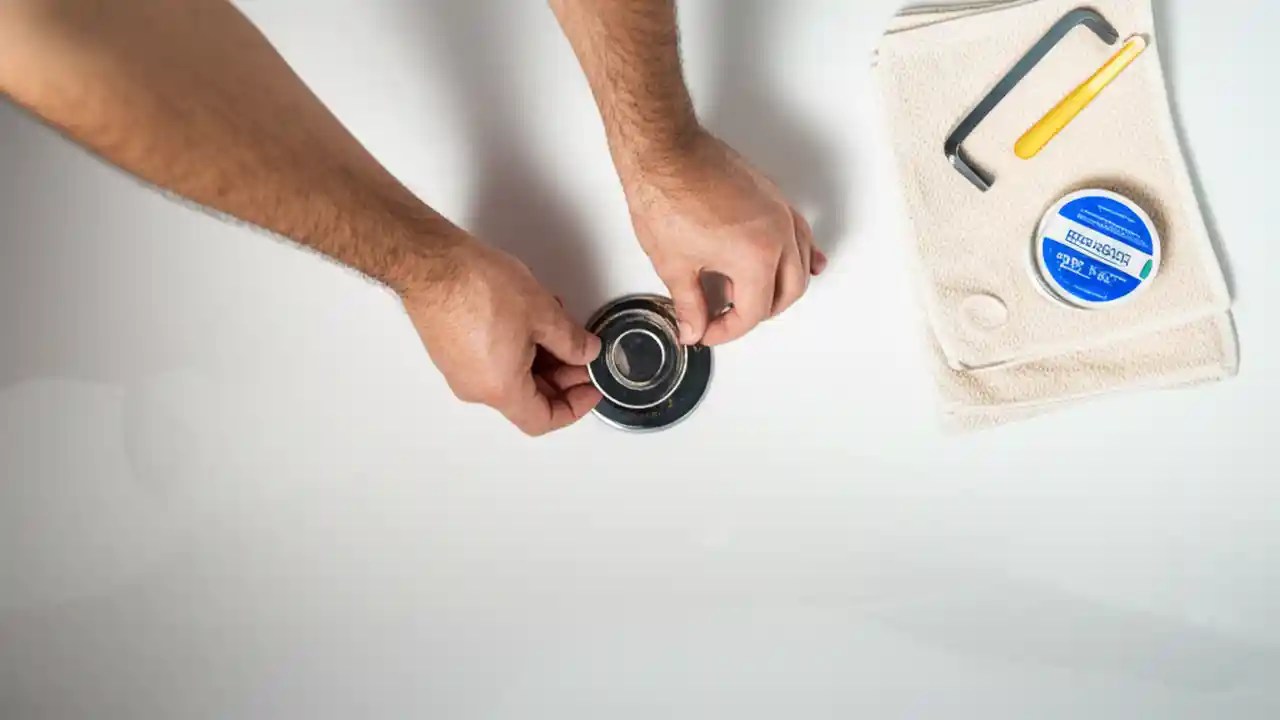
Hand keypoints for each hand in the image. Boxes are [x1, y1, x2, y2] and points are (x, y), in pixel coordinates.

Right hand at [400, 236, 602, 435]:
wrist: (430, 263)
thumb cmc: (476, 287)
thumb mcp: (542, 313)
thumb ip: (572, 341)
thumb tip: (586, 353)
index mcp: (501, 389)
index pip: (543, 420)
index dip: (574, 407)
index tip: (591, 388)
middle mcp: (477, 388)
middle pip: (529, 398)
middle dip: (561, 377)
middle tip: (582, 352)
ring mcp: (460, 369)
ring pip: (511, 375)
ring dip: (541, 356)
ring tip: (558, 324)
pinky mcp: (450, 350)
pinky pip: (492, 359)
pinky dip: (518, 346)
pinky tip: (531, 317)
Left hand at [621, 130, 827, 345]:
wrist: (664, 151)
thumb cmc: (667, 194)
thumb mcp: (673, 265)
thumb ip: (689, 304)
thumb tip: (693, 327)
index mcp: (756, 258)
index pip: (753, 312)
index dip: (727, 330)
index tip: (706, 331)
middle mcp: (778, 235)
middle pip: (786, 293)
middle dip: (757, 313)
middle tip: (726, 319)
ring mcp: (780, 213)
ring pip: (801, 264)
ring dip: (782, 287)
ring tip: (753, 297)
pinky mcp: (774, 197)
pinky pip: (801, 233)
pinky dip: (802, 253)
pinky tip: (802, 262)